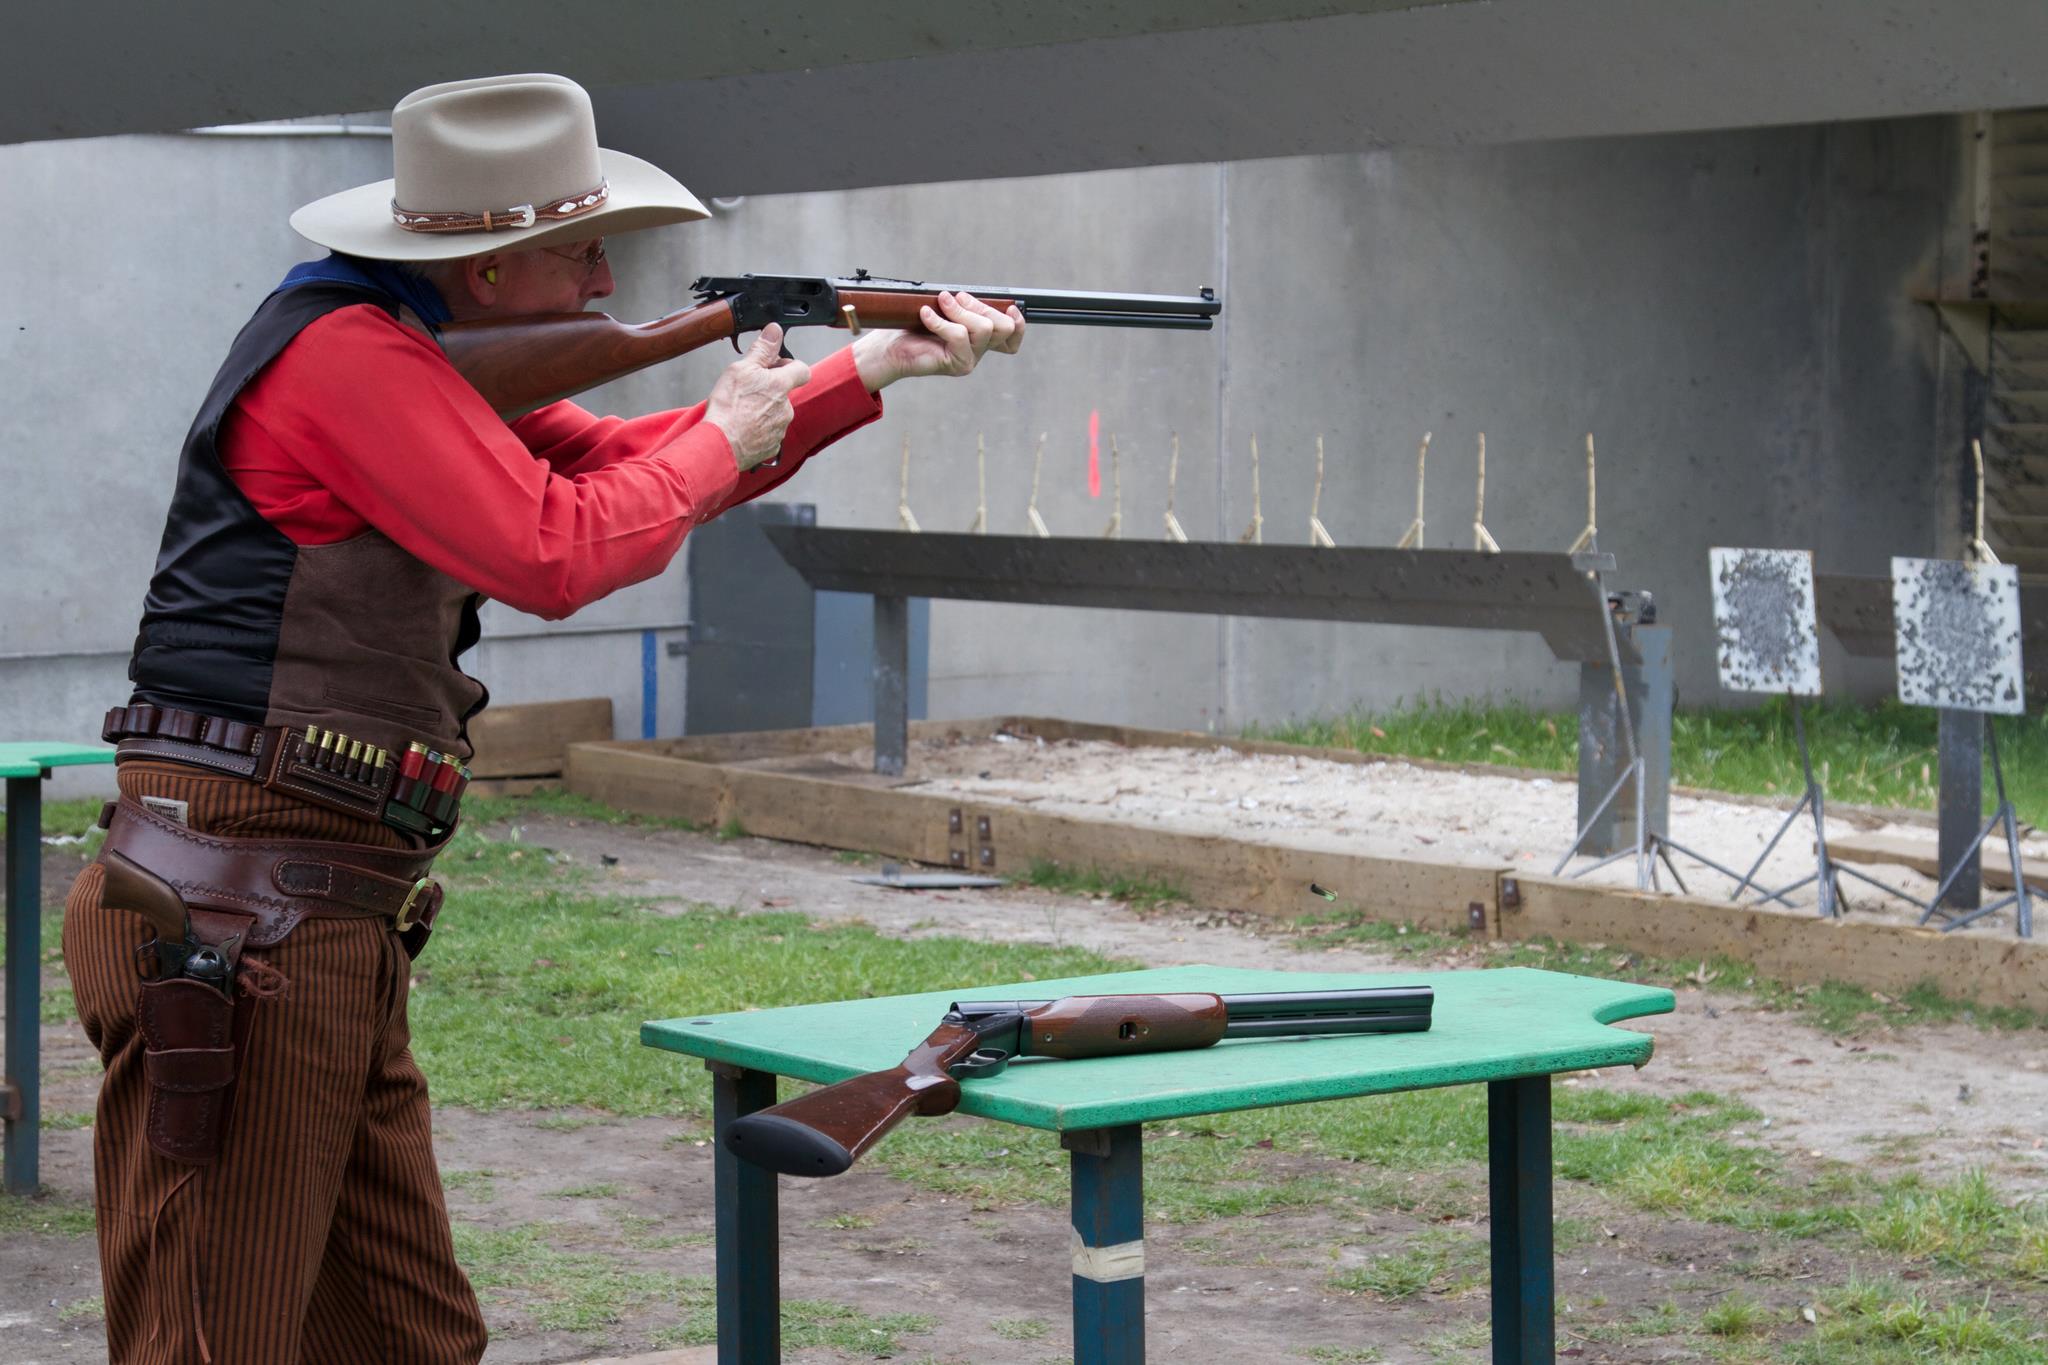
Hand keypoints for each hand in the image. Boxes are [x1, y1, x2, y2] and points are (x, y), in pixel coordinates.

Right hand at [705, 324, 810, 470]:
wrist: (721, 444)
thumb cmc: (729, 406)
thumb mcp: (741, 368)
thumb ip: (762, 349)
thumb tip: (775, 330)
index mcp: (781, 386)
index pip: (802, 370)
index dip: (789, 365)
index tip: (774, 367)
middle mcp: (786, 408)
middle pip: (784, 393)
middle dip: (769, 389)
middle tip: (746, 390)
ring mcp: (780, 429)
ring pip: (776, 413)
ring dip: (762, 410)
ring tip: (740, 411)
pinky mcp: (772, 447)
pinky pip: (769, 433)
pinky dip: (758, 429)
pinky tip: (742, 427)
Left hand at [852, 290, 1026, 390]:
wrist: (891, 348)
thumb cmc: (913, 327)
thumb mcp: (942, 310)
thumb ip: (960, 306)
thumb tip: (965, 295)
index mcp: (979, 339)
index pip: (1012, 337)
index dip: (1018, 322)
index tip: (1009, 306)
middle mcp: (979, 351)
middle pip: (1003, 327)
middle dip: (981, 305)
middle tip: (956, 298)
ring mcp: (970, 360)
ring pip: (984, 328)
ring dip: (961, 310)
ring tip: (941, 302)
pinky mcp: (958, 365)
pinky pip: (959, 335)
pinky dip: (941, 320)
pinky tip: (925, 314)